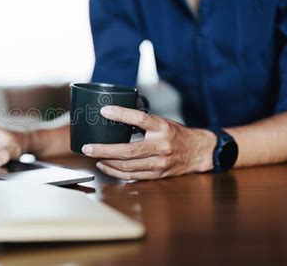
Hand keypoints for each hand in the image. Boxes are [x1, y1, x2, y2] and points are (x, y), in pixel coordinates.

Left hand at [81, 106, 215, 179]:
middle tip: (87, 147)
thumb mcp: (162, 122)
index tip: (105, 111)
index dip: (121, 114)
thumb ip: (142, 122)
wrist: (198, 152)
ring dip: (107, 161)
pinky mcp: (157, 175)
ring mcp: (159, 163)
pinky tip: (105, 165)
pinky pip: (132, 175)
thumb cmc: (176, 134)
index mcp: (162, 128)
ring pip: (127, 166)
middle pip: (128, 150)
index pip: (140, 118)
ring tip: (93, 155)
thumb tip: (114, 116)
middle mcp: (161, 146)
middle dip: (104, 149)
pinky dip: (115, 171)